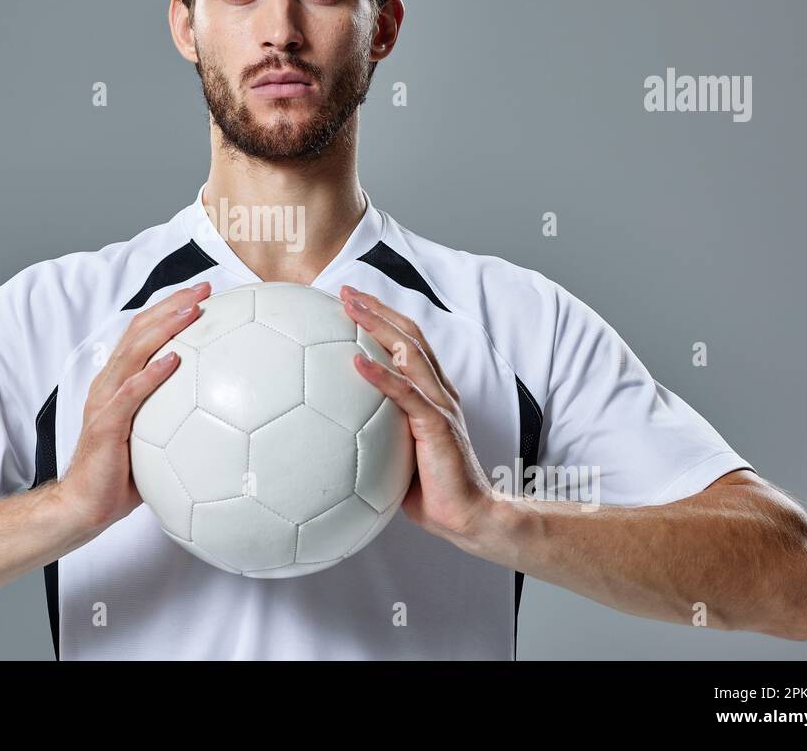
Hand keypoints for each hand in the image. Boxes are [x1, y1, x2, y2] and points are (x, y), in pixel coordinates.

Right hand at [58, 281, 211, 531]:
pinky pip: (132, 393)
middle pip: (140, 330)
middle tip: (205, 288)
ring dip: (166, 327)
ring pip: (135, 352)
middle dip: (173, 304)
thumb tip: (221, 413)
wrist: (83, 505)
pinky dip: (153, 373)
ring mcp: (105, 400)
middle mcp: (109, 383)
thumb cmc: (119, 474)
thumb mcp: (153, 437)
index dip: (169, 308)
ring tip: (193, 310)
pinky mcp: (106, 423)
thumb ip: (174, 416)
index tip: (201, 292)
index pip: (143, 333)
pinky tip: (176, 359)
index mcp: (118, 381)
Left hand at [340, 284, 495, 542]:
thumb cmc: (433, 489)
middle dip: (377, 309)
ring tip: (349, 307)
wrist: (470, 517)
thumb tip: (337, 432)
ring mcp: (441, 405)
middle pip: (409, 336)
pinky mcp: (437, 426)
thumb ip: (379, 432)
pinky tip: (356, 361)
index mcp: (432, 393)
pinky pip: (406, 395)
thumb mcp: (399, 452)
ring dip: (378, 326)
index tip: (352, 301)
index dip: (383, 318)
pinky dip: (381, 375)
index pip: (408, 343)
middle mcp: (439, 391)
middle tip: (345, 290)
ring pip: (409, 353)